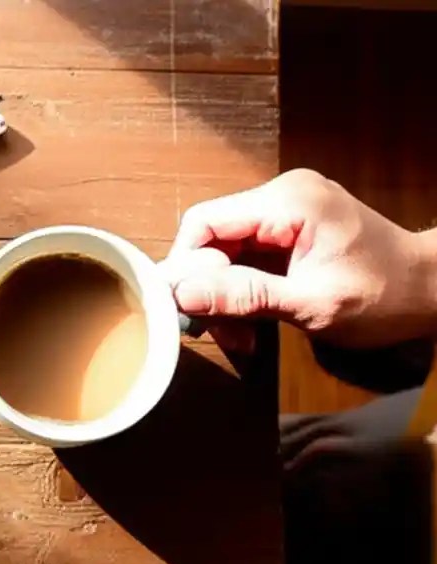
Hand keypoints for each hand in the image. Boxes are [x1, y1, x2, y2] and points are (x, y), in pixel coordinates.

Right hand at [160, 169, 436, 349]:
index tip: (186, 310)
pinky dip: (241, 290)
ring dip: (224, 296)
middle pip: (211, 238)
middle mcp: (283, 195)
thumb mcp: (313, 304)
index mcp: (289, 202)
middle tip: (219, 333)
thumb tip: (184, 295)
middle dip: (208, 289)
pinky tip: (252, 321)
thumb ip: (246, 296)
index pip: (205, 222)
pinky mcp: (288, 229)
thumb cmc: (386, 297)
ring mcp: (286, 211)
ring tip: (241, 336)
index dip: (185, 266)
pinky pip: (244, 257)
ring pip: (224, 252)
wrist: (432, 291)